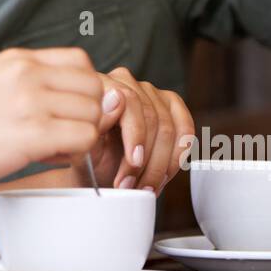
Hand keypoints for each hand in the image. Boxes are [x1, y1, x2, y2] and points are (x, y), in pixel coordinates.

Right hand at [0, 47, 103, 190]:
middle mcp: (27, 73)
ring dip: (83, 135)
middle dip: (89, 113)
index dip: (83, 89)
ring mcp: (31, 101)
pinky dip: (76, 152)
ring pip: (94, 114)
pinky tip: (50, 157)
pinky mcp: (33, 133)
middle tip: (66, 133)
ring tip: (54, 146)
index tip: (69, 110)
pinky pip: (84, 138)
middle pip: (94, 87)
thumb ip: (35, 85)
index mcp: (19, 59)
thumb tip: (83, 101)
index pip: (81, 61)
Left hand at [69, 67, 195, 193]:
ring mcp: (151, 93)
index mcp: (100, 86)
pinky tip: (162, 177)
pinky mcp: (172, 106)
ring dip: (159, 166)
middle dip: (145, 159)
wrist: (98, 173)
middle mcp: (127, 83)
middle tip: (132, 185)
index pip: (129, 99)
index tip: (134, 162)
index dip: (135, 133)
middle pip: (152, 117)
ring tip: (144, 188)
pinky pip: (186, 131)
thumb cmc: (88, 160)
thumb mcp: (84, 148)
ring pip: (169, 128)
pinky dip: (176, 159)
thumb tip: (115, 99)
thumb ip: (96, 123)